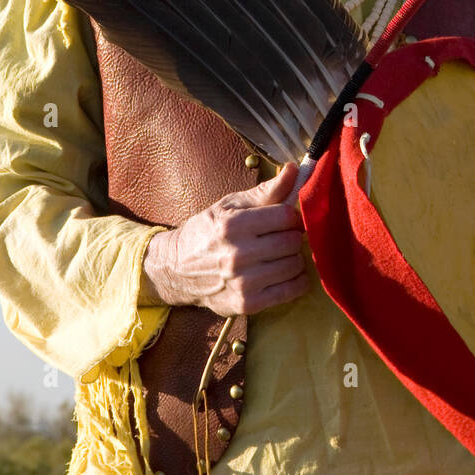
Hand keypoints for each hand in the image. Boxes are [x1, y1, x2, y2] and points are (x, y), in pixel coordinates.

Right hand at [140, 162, 308, 314]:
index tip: (287, 219)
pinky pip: (291, 291)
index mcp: (233, 225)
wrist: (177, 269)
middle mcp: (237, 255)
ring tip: (282, 254)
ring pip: (295, 265)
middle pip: (292, 242)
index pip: (286, 216)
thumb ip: (266, 190)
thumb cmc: (208, 231)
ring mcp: (243, 282)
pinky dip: (297, 281)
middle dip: (293, 236)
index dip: (293, 215)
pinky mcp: (247, 304)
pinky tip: (287, 273)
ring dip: (295, 258)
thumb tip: (294, 169)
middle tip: (284, 236)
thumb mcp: (231, 205)